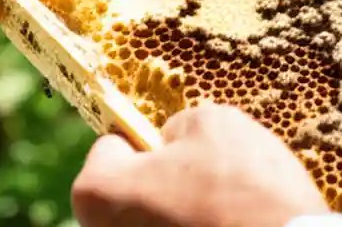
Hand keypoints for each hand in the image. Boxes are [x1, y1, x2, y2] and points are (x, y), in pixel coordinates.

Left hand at [72, 103, 329, 226]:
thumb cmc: (243, 188)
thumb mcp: (214, 123)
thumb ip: (179, 124)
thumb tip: (173, 139)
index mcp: (98, 191)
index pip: (110, 146)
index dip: (149, 137)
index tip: (178, 145)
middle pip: (129, 189)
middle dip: (163, 178)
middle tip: (206, 175)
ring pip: (155, 220)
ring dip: (180, 210)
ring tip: (223, 207)